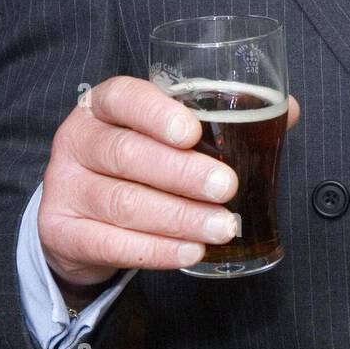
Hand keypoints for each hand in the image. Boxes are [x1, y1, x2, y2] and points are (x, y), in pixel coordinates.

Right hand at [38, 76, 299, 287]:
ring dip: (179, 218)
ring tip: (223, 226)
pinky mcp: (61, 231)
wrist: (80, 211)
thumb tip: (288, 110)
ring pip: (123, 203)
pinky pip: (111, 244)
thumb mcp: (167, 132)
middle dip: (183, 173)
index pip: (124, 97)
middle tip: (227, 187)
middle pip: (127, 154)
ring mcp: (64, 186)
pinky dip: (155, 250)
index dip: (157, 112)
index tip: (193, 132)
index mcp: (104, 105)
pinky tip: (190, 251)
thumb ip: (223, 118)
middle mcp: (77, 140)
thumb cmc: (138, 161)